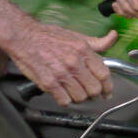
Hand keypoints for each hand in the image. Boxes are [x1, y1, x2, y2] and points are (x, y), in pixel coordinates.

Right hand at [4, 20, 118, 106]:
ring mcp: (61, 74)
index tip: (107, 92)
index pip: (104, 74)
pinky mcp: (48, 83)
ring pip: (80, 97)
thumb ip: (96, 42)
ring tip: (73, 91)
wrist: (24, 37)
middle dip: (93, 94)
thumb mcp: (76, 36)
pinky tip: (62, 93)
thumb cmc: (48, 36)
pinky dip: (65, 100)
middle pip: (94, 89)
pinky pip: (64, 101)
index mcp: (83, 50)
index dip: (108, 87)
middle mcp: (74, 62)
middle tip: (88, 92)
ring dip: (78, 97)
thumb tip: (113, 37)